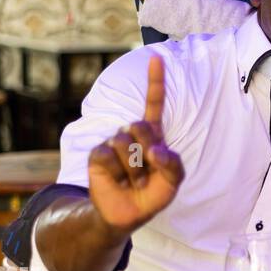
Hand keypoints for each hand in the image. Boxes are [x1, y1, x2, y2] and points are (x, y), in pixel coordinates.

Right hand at [87, 55, 183, 235]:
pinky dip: (117, 173)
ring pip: (124, 142)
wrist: (128, 213)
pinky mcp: (96, 155)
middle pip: (141, 125)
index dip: (155, 81)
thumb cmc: (153, 192)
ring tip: (134, 180)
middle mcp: (132, 133)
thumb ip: (173, 164)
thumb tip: (154, 150)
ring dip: (134, 168)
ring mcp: (112, 143)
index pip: (153, 104)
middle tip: (147, 171)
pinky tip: (118, 181)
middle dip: (148, 150)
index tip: (155, 57)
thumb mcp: (174, 181)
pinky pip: (106, 156)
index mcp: (154, 134)